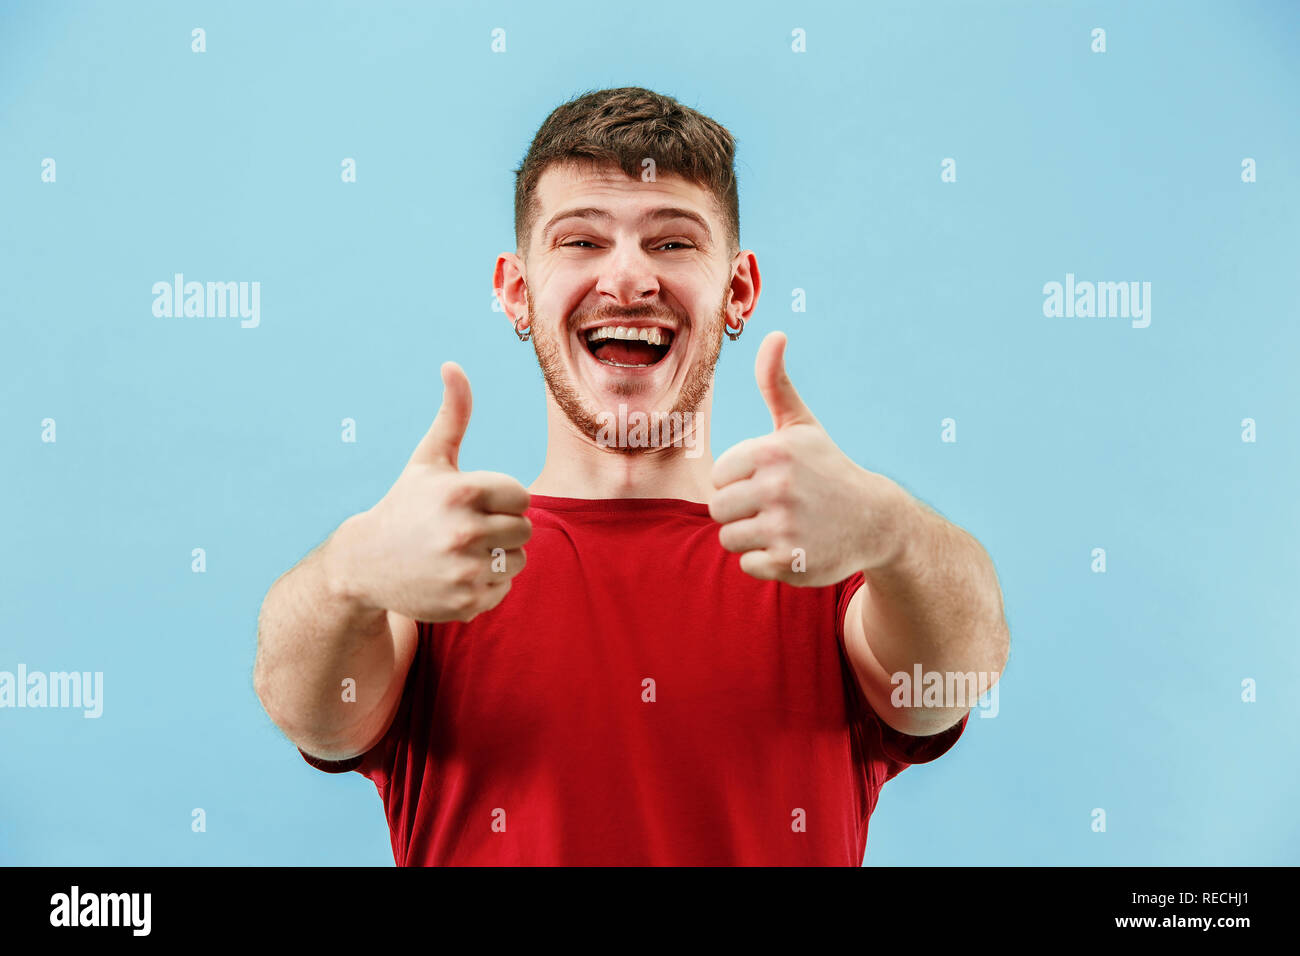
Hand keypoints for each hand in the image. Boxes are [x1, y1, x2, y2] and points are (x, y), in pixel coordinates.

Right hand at [340, 362, 531, 621]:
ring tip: (463, 552)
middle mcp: (464, 532)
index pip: (522, 496)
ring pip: (518, 561)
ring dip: (499, 558)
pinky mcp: (465, 603)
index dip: (502, 500)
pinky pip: (503, 590)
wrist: (365, 564)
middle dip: (502, 528)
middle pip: (525, 530)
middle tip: (469, 529)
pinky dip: (486, 585)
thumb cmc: (406, 505)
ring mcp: (464, 571)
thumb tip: (453, 365)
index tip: (474, 503)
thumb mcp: (429, 460)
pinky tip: (456, 576)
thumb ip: (453, 415)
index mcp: (462, 491)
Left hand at [708, 332, 907, 585]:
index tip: (769, 481)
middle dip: (741, 512)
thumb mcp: (802, 426)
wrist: (875, 520)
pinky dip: (766, 561)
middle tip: (774, 508)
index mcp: (771, 451)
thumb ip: (776, 384)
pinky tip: (793, 547)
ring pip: (729, 539)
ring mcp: (784, 526)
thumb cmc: (827, 469)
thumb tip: (773, 333)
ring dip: (751, 538)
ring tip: (783, 526)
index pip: (718, 476)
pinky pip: (748, 565)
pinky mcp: (790, 562)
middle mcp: (777, 487)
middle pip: (718, 510)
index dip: (739, 481)